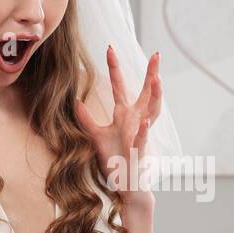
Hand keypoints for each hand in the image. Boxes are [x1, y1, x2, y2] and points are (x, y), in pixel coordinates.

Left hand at [73, 45, 161, 202]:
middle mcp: (135, 120)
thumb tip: (76, 101)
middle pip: (146, 93)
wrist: (127, 184)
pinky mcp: (139, 151)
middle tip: (156, 54)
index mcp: (125, 115)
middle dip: (151, 74)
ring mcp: (140, 134)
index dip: (115, 68)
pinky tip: (145, 122)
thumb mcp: (96, 136)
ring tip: (157, 79)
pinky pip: (142, 139)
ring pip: (152, 111)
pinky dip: (143, 131)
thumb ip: (86, 119)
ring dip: (156, 96)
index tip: (109, 48)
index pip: (120, 87)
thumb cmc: (114, 160)